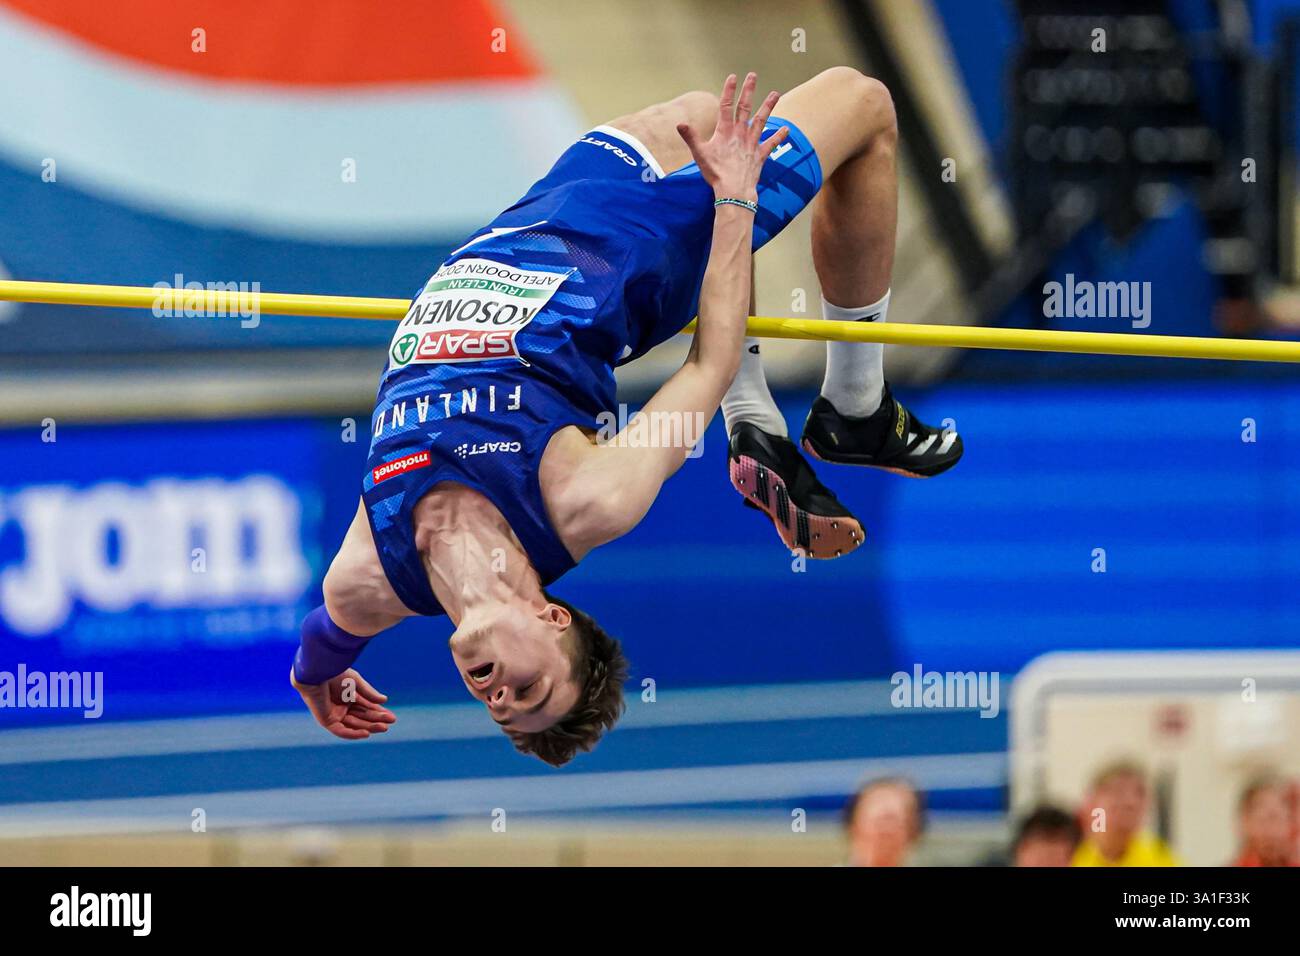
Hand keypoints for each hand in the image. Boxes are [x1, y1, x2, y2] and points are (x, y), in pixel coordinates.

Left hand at [290, 667, 396, 739]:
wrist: (317, 672)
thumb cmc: (334, 673)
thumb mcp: (356, 683)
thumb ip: (369, 693)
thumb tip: (384, 700)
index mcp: (349, 696)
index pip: (367, 707)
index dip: (379, 712)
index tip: (391, 717)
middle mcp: (342, 706)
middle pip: (363, 717)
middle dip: (377, 720)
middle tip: (391, 721)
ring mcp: (334, 714)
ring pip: (354, 725)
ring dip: (369, 727)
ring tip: (384, 727)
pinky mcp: (326, 721)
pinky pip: (341, 731)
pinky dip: (353, 734)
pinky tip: (366, 734)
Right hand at [676, 72, 786, 202]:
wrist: (734, 190)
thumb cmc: (715, 173)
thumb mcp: (699, 154)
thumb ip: (691, 137)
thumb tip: (680, 123)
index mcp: (725, 131)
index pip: (726, 106)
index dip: (729, 90)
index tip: (733, 77)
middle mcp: (740, 133)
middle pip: (745, 108)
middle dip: (748, 91)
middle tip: (753, 76)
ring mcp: (752, 143)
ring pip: (761, 120)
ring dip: (768, 106)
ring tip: (775, 94)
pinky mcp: (760, 155)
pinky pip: (771, 143)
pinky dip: (778, 136)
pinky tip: (786, 129)